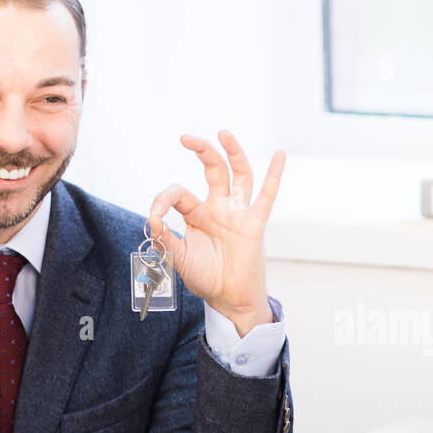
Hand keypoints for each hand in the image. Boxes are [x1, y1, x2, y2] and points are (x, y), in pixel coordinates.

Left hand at [148, 130, 284, 336]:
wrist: (228, 300)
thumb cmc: (206, 278)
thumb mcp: (178, 258)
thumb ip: (166, 238)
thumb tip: (153, 220)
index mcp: (197, 214)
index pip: (179, 194)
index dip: (163, 200)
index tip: (155, 216)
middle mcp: (218, 208)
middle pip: (213, 170)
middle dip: (201, 151)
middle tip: (185, 138)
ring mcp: (238, 214)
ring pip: (239, 175)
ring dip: (233, 153)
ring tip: (223, 133)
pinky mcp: (254, 225)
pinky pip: (267, 197)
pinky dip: (274, 176)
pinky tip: (280, 155)